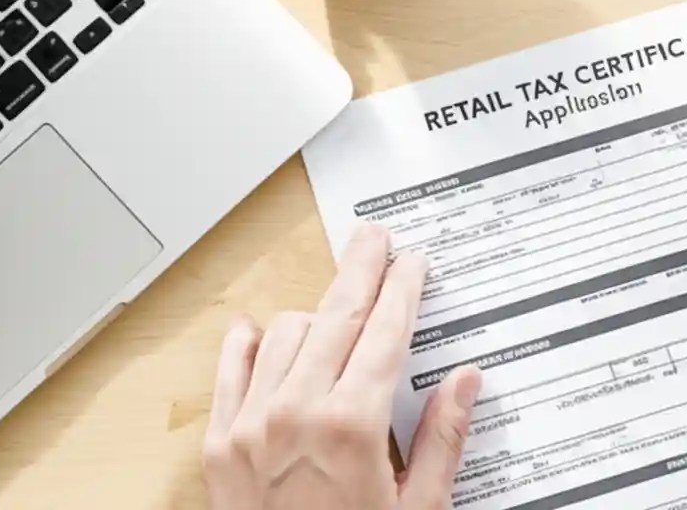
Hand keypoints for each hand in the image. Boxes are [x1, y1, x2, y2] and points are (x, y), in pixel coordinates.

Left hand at [204, 224, 480, 509]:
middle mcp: (296, 413)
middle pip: (336, 313)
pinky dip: (248, 344)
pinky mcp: (220, 446)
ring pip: (285, 331)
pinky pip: (231, 371)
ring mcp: (251, 426)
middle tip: (376, 240)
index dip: (403, 288)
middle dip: (362, 269)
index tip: (413, 264)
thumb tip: (466, 383)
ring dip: (316, 312)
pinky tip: (262, 331)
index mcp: (352, 426)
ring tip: (338, 306)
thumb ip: (442, 441)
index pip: (385, 330)